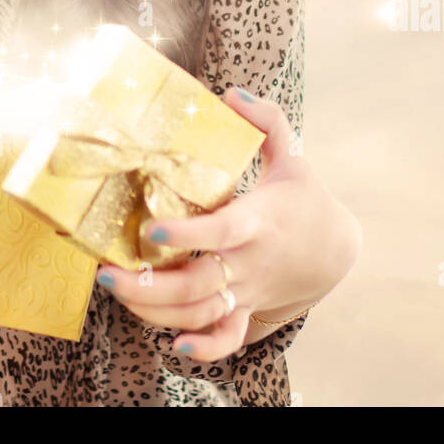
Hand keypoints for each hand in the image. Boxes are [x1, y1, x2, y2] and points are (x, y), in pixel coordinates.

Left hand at [95, 88, 359, 361]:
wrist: (335, 250)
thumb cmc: (304, 198)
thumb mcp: (293, 155)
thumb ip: (267, 121)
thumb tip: (232, 93)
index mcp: (259, 221)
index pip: (221, 231)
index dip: (186, 235)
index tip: (149, 229)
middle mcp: (250, 262)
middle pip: (200, 285)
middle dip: (150, 286)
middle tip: (107, 273)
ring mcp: (248, 291)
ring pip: (202, 314)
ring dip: (157, 313)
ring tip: (118, 294)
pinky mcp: (248, 309)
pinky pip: (227, 339)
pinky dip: (203, 350)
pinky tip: (174, 346)